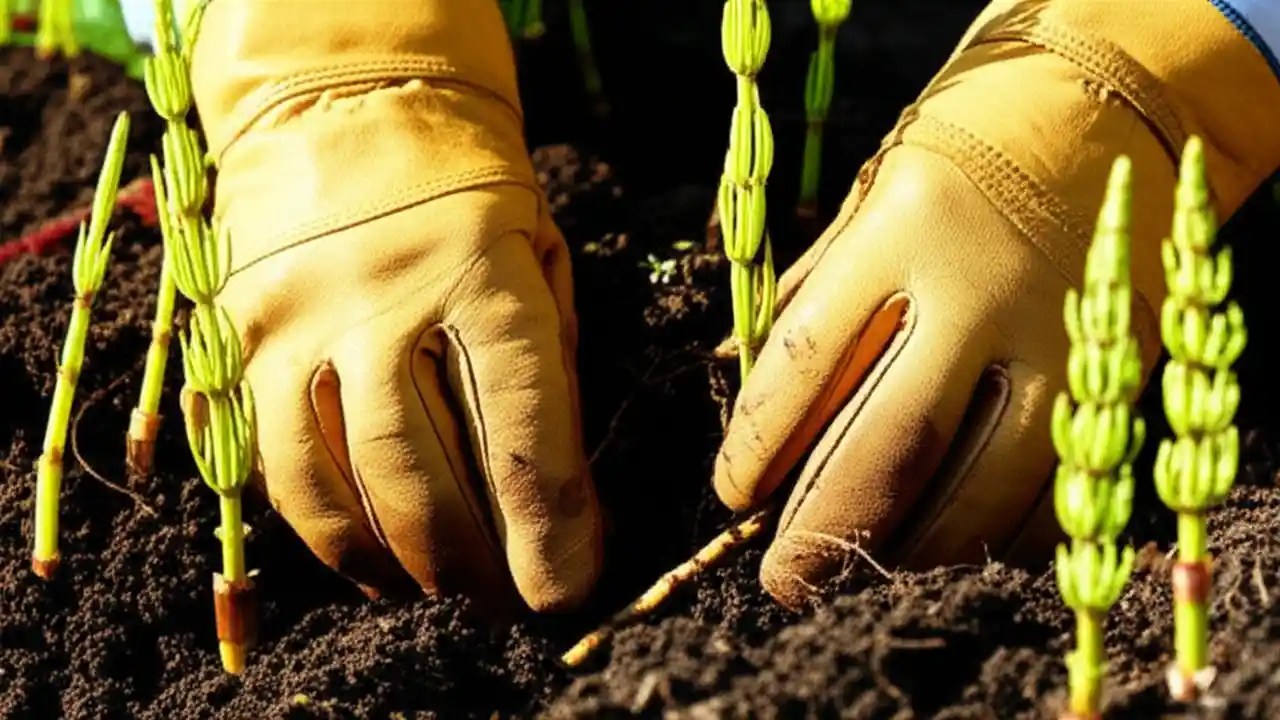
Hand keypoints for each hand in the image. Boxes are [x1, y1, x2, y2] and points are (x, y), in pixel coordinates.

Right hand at [189, 0, 601, 611]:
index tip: (568, 589)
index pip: (522, 429)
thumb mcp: (540, 259)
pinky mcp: (235, 338)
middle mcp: (378, 298)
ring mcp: (293, 319)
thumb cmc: (470, 191)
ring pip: (333, 483)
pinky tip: (368, 559)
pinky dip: (322, 529)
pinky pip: (270, 463)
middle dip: (471, 564)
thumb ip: (550, 374)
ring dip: (392, 563)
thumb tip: (563, 504)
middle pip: (420, 473)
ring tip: (437, 596)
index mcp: (481, 272)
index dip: (549, 529)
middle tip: (505, 605)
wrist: (346, 107)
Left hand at [713, 0, 1279, 607]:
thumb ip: (809, 301)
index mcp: (902, 226)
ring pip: (986, 485)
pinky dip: (993, 535)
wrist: (1096, 120)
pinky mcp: (1121, 373)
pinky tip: (945, 543)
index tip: (732, 495)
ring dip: (912, 547)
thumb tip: (745, 408)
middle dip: (828, 528)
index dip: (760, 443)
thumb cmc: (949, 168)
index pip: (810, 360)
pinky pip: (1056, 488)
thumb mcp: (862, 207)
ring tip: (863, 563)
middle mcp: (987, 286)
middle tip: (784, 582)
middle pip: (897, 442)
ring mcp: (1066, 336)